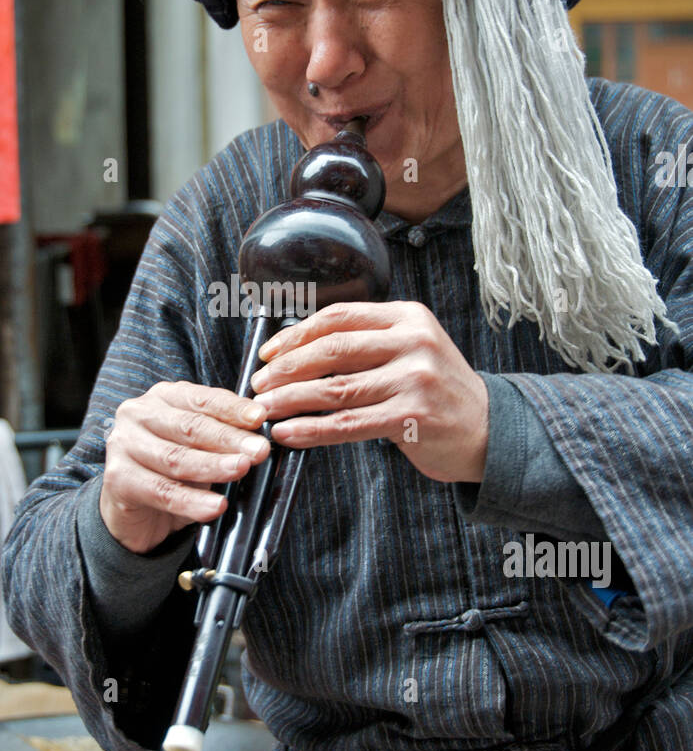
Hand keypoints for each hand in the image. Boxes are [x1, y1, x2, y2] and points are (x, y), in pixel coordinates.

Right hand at [100, 382, 269, 554]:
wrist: (133, 509)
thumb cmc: (172, 471)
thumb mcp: (199, 446)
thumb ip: (223, 436)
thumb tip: (260, 438)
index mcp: (162, 397)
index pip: (201, 398)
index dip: (232, 408)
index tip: (260, 418)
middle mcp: (138, 414)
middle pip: (189, 426)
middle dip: (228, 439)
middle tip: (259, 450)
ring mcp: (123, 445)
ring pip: (176, 458)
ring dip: (213, 466)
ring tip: (241, 471)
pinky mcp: (118, 478)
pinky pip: (163, 491)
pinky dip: (193, 501)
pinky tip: (216, 506)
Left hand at [249, 301, 488, 483]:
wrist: (490, 430)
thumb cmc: (438, 393)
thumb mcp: (412, 352)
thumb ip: (367, 345)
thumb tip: (298, 354)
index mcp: (408, 317)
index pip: (339, 317)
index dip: (296, 335)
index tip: (268, 354)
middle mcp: (413, 341)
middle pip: (333, 348)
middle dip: (287, 367)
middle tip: (259, 385)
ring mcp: (415, 378)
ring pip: (336, 387)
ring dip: (291, 399)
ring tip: (264, 410)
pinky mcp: (412, 416)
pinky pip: (348, 423)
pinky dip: (312, 429)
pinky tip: (289, 433)